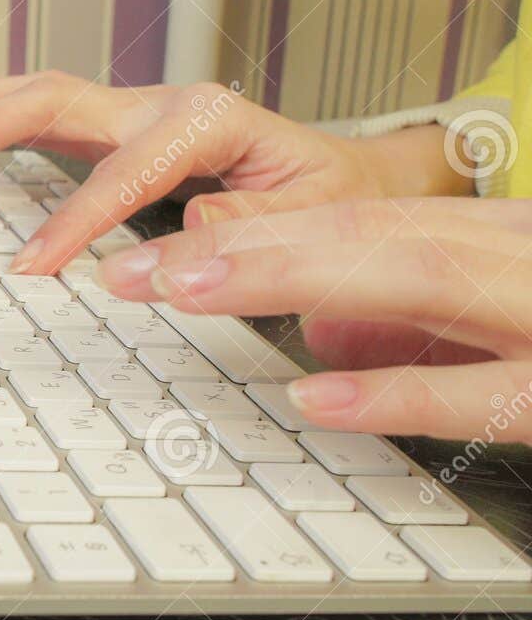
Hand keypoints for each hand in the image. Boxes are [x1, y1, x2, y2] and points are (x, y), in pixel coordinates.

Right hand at [0, 72, 471, 273]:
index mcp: (205, 122)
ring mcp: (139, 112)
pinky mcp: (125, 130)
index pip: (120, 173)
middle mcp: (163, 105)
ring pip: (42, 94)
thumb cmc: (333, 199)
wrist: (352, 177)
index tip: (30, 265)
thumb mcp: (311, 218)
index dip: (71, 220)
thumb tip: (182, 229)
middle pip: (54, 100)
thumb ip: (247, 225)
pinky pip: (51, 115)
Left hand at [94, 197, 531, 443]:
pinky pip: (476, 393)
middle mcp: (509, 255)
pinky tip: (311, 397)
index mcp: (487, 235)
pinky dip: (392, 391)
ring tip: (186, 290)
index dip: (240, 233)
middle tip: (126, 272)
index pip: (348, 222)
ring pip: (412, 275)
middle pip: (360, 234)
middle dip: (235, 247)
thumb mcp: (501, 306)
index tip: (144, 258)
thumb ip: (413, 316)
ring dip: (289, 276)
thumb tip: (320, 336)